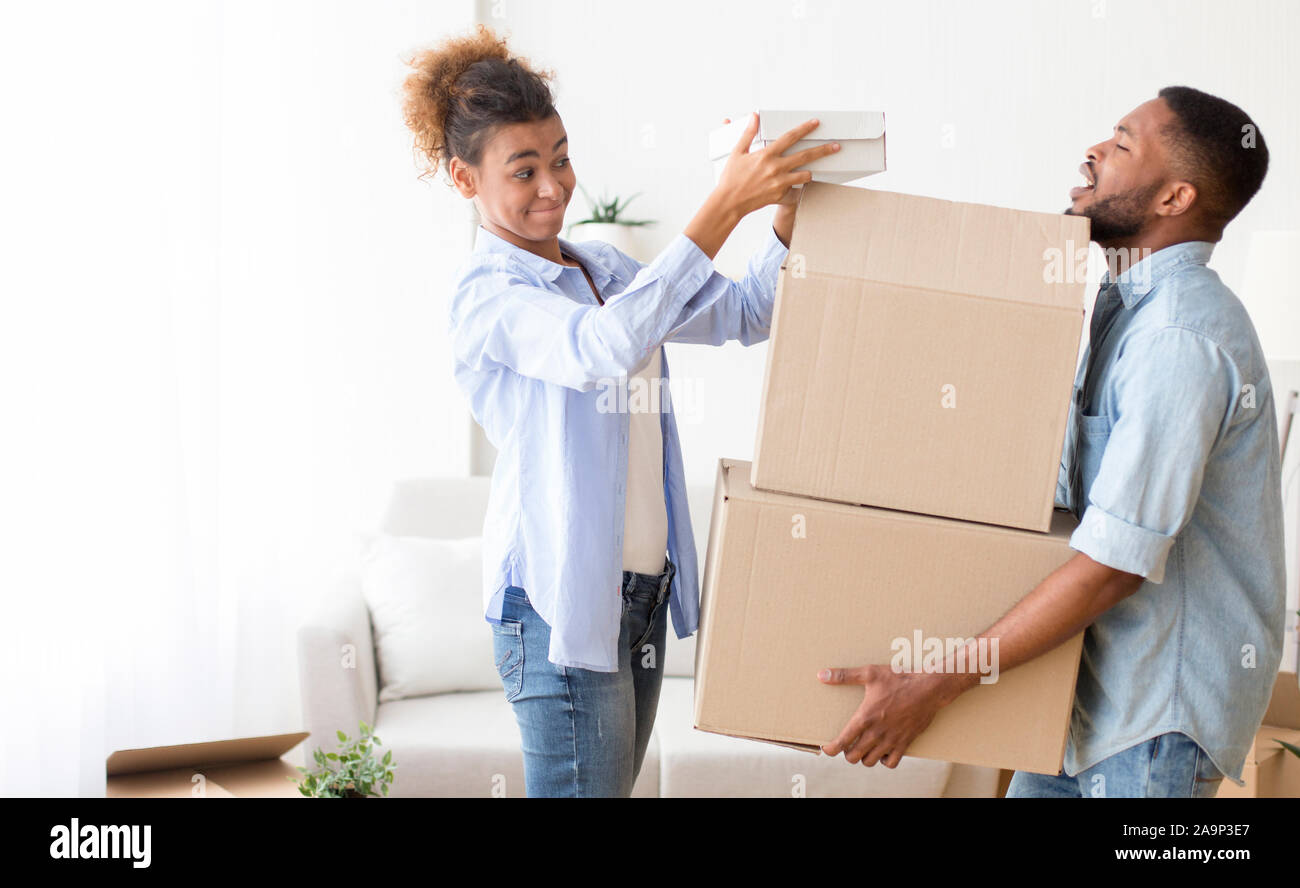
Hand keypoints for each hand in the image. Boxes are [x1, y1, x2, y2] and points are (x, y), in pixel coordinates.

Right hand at [715, 113, 837, 218]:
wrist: (729, 202)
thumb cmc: (731, 178)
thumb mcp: (738, 152)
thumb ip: (748, 133)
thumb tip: (753, 116)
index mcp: (766, 155)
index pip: (790, 137)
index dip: (804, 129)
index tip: (815, 123)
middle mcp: (776, 168)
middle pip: (806, 156)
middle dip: (823, 150)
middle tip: (836, 146)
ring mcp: (779, 183)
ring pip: (805, 175)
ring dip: (811, 171)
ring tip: (814, 169)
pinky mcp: (780, 195)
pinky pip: (795, 190)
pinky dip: (798, 187)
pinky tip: (800, 187)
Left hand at [817, 665, 963, 767]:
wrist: (929, 689)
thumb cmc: (899, 679)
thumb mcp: (870, 673)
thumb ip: (843, 675)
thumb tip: (821, 675)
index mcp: (865, 717)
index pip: (842, 742)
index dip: (831, 749)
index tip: (827, 748)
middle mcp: (877, 732)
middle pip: (854, 756)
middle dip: (847, 753)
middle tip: (847, 745)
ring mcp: (891, 740)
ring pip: (870, 761)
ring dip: (863, 757)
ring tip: (863, 748)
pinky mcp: (905, 743)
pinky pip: (891, 763)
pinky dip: (884, 760)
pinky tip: (881, 751)